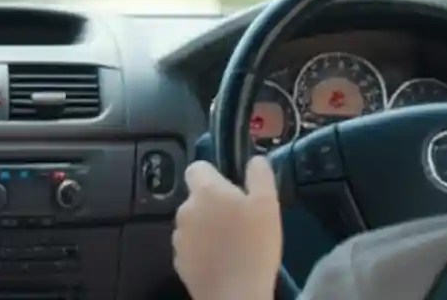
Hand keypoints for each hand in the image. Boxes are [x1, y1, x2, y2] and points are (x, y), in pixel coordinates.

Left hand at [173, 157, 282, 299]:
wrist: (235, 295)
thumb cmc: (254, 246)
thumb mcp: (268, 204)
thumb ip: (260, 175)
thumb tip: (254, 159)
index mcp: (205, 191)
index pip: (197, 168)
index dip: (212, 175)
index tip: (230, 189)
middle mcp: (185, 209)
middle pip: (197, 198)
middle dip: (213, 205)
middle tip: (239, 220)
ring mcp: (179, 237)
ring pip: (193, 223)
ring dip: (207, 228)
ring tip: (232, 244)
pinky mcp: (178, 261)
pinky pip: (191, 247)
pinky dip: (202, 250)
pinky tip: (221, 261)